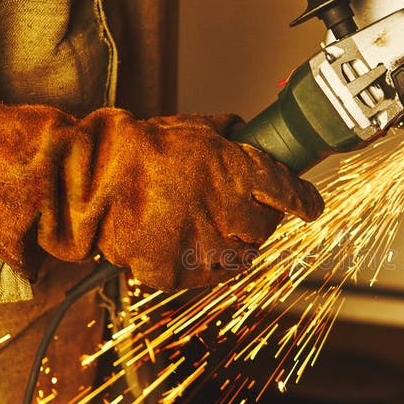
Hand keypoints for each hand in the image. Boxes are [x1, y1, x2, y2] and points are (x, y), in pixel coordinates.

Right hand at [0, 104, 322, 292]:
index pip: (290, 194)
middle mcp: (231, 215)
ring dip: (226, 244)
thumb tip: (246, 132)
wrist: (92, 178)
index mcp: (239, 174)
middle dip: (255, 219)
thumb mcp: (194, 128)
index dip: (304, 201)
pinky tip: (176, 242)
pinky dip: (192, 263)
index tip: (311, 207)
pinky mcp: (179, 273)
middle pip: (265, 228)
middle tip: (230, 209)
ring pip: (238, 256)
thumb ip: (230, 135)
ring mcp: (206, 249)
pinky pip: (201, 275)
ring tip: (197, 224)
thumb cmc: (140, 149)